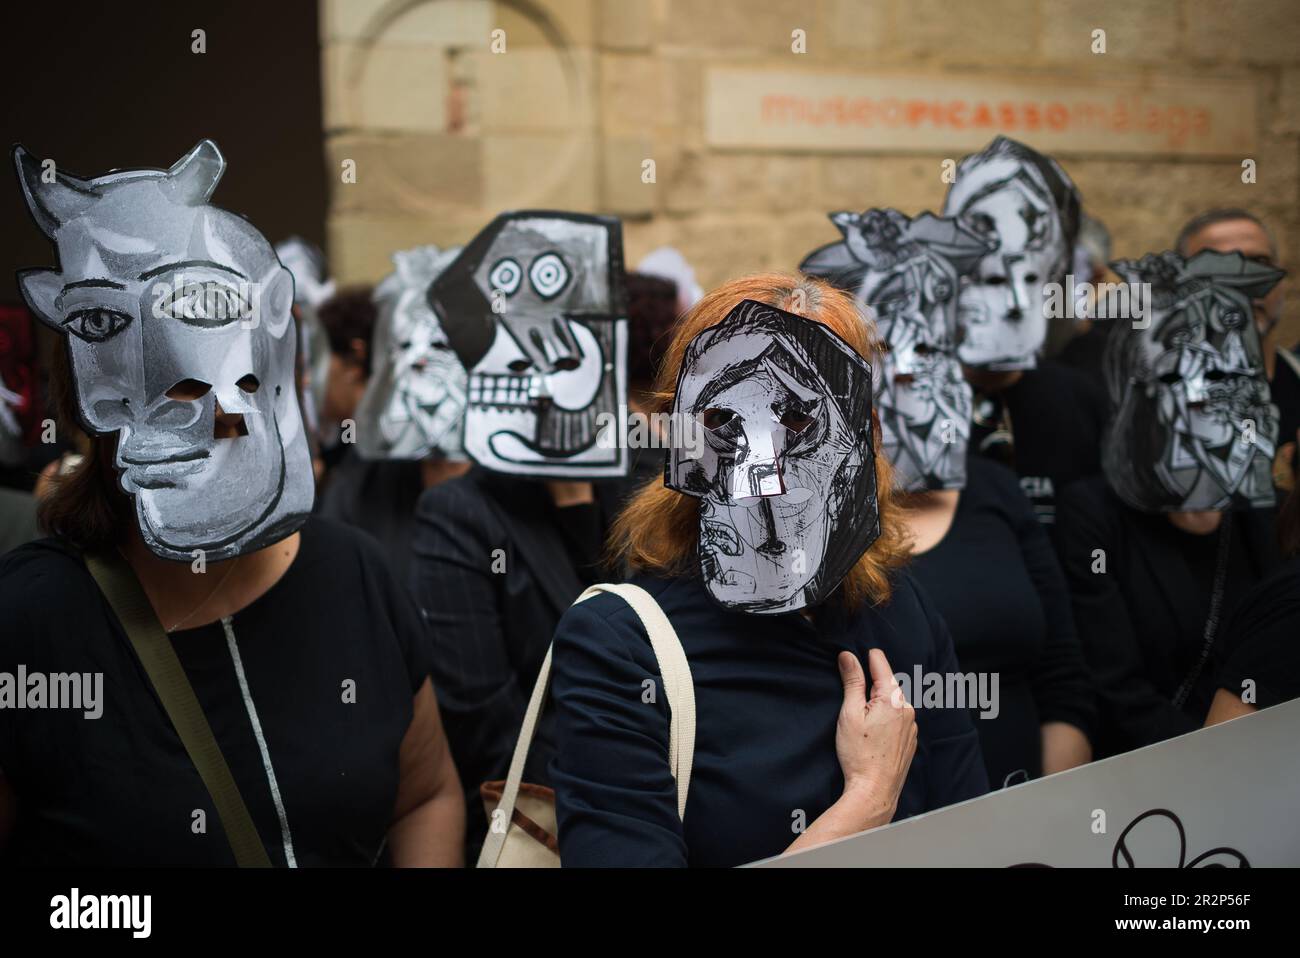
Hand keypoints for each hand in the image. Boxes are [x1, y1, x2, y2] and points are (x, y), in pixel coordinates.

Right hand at [783, 648, 917, 855]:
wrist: (874, 791)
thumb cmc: (859, 754)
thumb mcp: (849, 713)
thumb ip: (852, 681)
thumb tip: (848, 656)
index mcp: (893, 699)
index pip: (881, 663)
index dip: (865, 658)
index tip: (851, 659)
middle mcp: (907, 709)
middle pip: (887, 684)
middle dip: (870, 686)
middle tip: (852, 703)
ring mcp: (911, 726)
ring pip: (893, 703)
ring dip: (878, 704)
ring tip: (861, 723)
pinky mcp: (910, 740)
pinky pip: (898, 719)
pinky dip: (885, 719)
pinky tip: (872, 736)